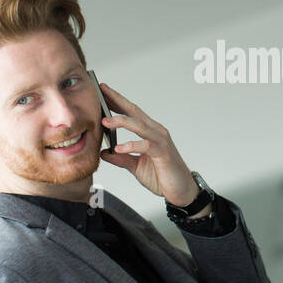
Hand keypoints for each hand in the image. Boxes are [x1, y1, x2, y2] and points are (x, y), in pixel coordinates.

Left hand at [94, 79, 198, 203]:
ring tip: (105, 121)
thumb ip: (121, 158)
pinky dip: (131, 146)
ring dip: (121, 121)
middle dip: (118, 101)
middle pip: (134, 112)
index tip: (102, 92)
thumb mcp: (135, 166)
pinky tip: (118, 148)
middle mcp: (156, 132)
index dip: (117, 101)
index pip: (131, 113)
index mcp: (149, 132)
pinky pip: (146, 146)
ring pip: (140, 126)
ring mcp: (160, 141)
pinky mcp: (163, 153)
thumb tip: (104, 152)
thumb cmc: (162, 176)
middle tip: (102, 92)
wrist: (180, 190)